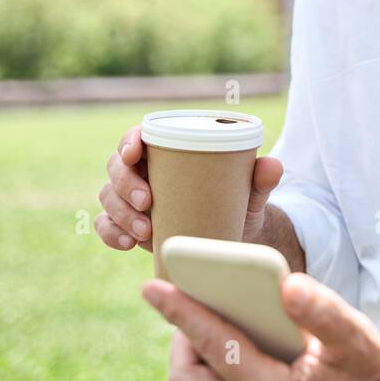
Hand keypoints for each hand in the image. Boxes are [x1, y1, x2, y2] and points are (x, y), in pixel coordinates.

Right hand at [95, 123, 285, 255]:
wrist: (232, 235)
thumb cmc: (236, 201)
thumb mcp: (250, 190)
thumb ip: (261, 178)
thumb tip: (273, 165)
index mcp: (165, 150)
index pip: (137, 136)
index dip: (129, 141)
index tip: (135, 153)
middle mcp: (143, 170)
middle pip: (116, 167)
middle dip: (125, 183)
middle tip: (147, 202)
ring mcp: (131, 199)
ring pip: (108, 196)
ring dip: (120, 212)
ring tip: (145, 231)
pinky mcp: (128, 225)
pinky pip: (105, 226)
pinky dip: (110, 234)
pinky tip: (126, 244)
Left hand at [141, 271, 379, 380]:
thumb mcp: (358, 340)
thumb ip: (322, 310)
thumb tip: (286, 283)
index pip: (213, 347)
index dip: (180, 313)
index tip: (152, 286)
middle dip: (179, 341)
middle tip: (191, 305)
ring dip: (194, 361)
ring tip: (212, 322)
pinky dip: (214, 375)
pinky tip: (236, 346)